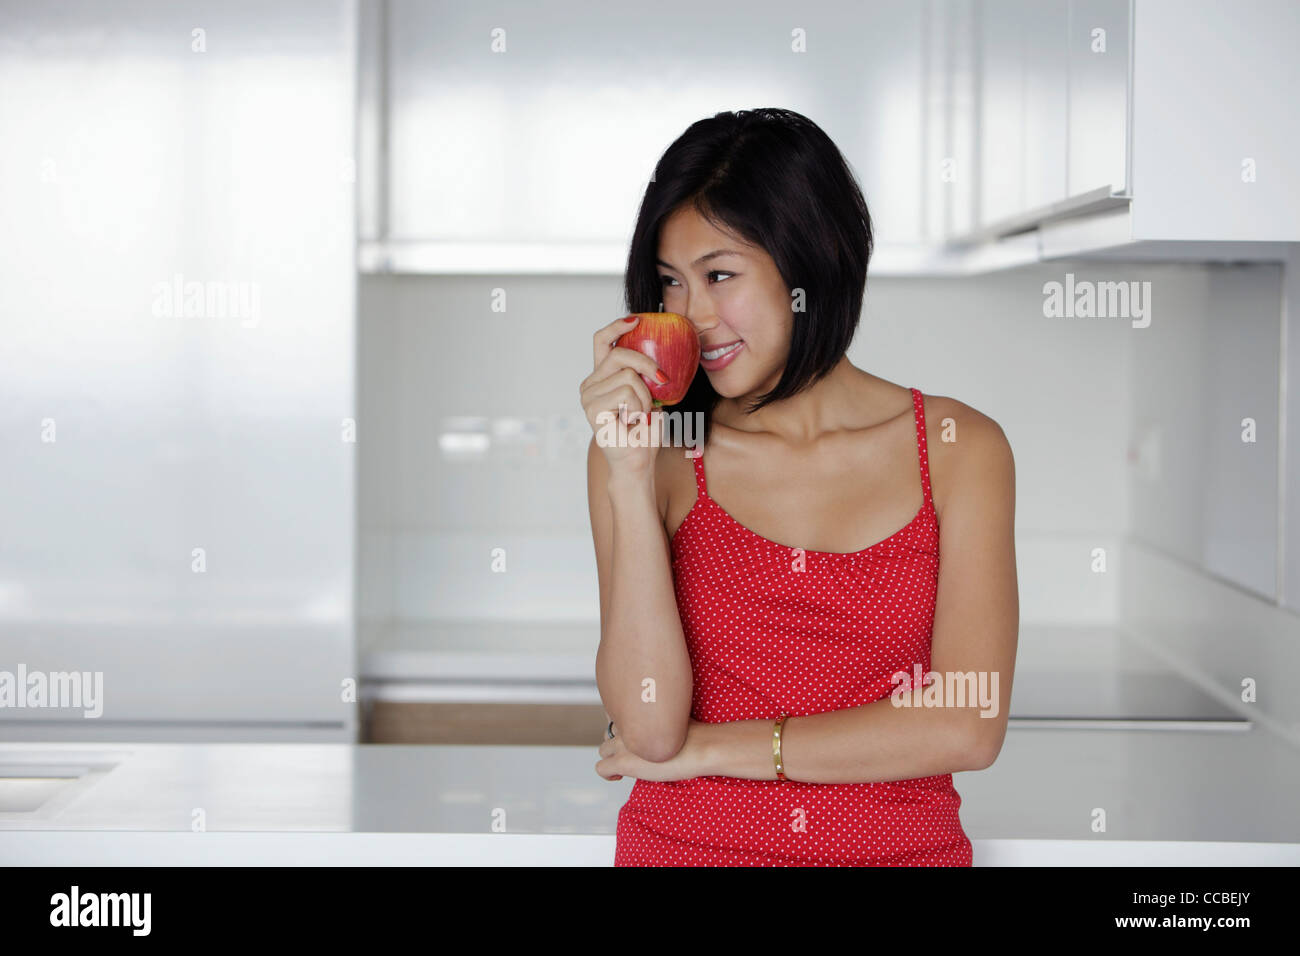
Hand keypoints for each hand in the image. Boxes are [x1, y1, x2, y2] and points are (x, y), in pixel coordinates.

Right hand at [579, 314, 667, 473]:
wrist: (638, 461)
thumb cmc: (644, 431)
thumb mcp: (650, 395)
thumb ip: (646, 374)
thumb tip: (662, 350)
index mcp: (601, 377)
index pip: (602, 341)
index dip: (617, 327)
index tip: (637, 320)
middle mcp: (590, 383)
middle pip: (620, 354)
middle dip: (647, 364)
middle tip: (662, 380)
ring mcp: (588, 396)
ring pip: (628, 376)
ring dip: (645, 397)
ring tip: (641, 415)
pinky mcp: (592, 409)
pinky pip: (626, 393)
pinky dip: (639, 406)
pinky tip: (633, 421)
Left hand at [595, 719, 713, 781]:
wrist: (701, 747)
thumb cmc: (695, 734)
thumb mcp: (673, 718)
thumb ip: (659, 718)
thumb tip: (659, 723)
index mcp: (637, 710)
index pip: (617, 715)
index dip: (626, 729)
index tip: (636, 737)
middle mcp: (627, 724)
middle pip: (608, 732)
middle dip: (617, 744)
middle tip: (635, 754)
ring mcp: (623, 743)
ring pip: (603, 750)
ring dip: (613, 758)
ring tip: (629, 765)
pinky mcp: (623, 762)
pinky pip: (601, 769)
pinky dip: (608, 774)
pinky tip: (620, 777)